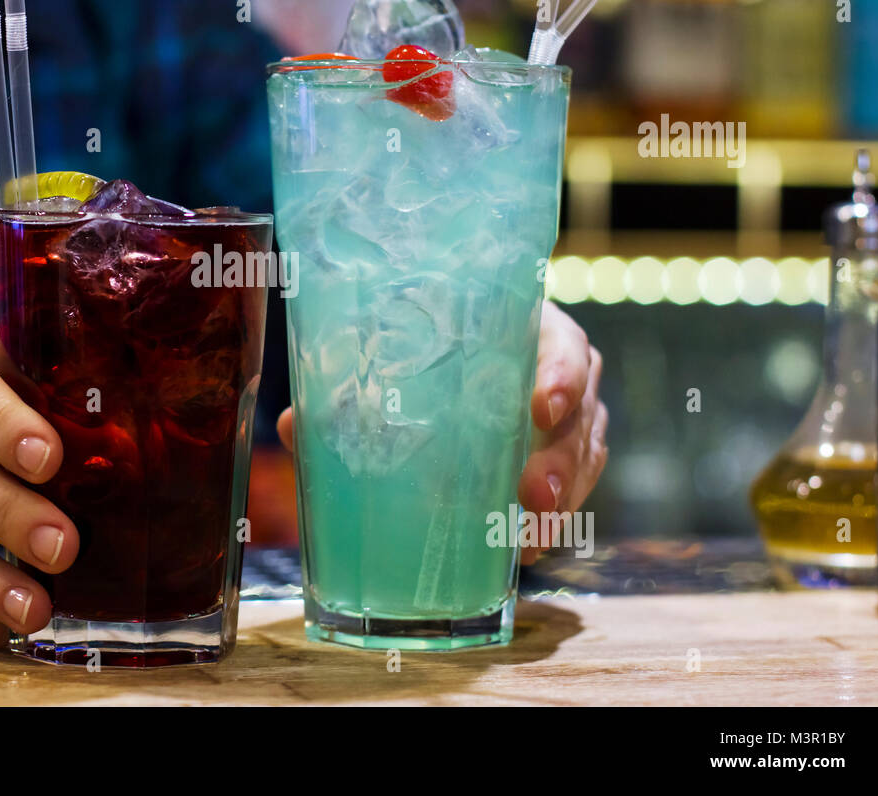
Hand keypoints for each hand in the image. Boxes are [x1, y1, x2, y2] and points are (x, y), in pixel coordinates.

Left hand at [274, 301, 607, 564]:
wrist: (448, 352)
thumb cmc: (426, 347)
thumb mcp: (396, 354)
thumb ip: (347, 387)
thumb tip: (294, 426)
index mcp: (526, 327)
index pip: (564, 343)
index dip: (562, 374)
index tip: (542, 407)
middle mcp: (559, 369)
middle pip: (582, 411)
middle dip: (561, 459)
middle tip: (533, 497)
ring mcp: (569, 416)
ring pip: (584, 456)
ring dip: (562, 500)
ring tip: (530, 540)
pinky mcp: (564, 456)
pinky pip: (574, 488)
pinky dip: (553, 520)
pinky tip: (526, 550)